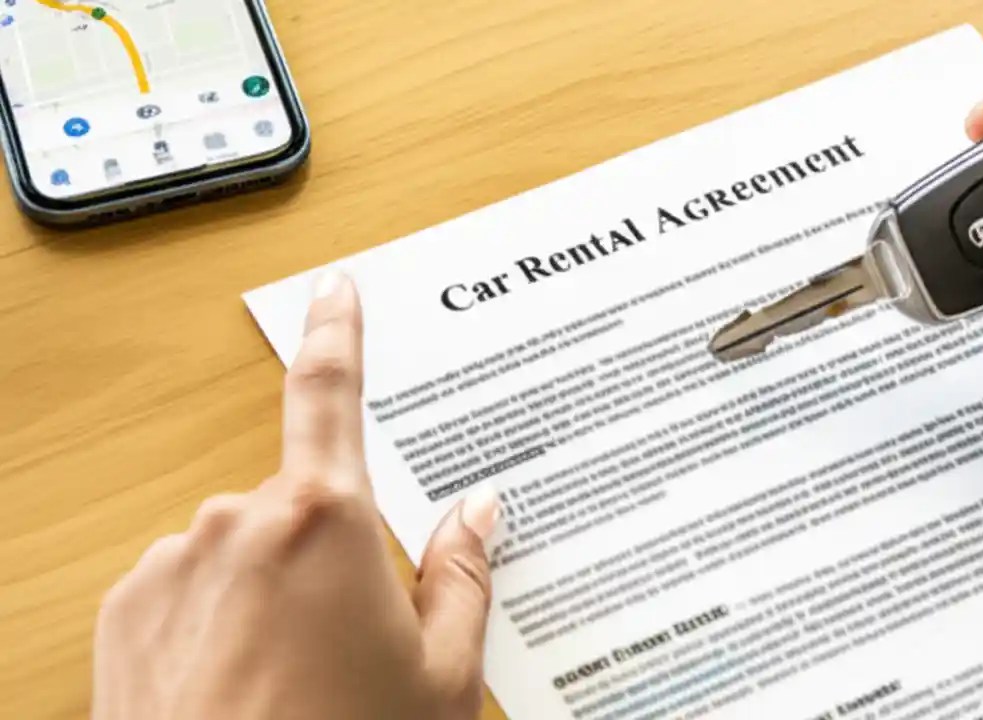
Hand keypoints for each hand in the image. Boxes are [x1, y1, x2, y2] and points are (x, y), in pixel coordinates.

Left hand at [92, 272, 500, 719]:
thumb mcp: (442, 677)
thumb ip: (464, 577)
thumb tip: (481, 511)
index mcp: (323, 520)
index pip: (330, 393)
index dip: (337, 332)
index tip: (334, 289)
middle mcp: (236, 524)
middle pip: (298, 504)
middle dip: (328, 551)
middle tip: (356, 638)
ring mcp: (170, 567)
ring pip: (239, 552)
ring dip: (269, 593)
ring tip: (294, 683)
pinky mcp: (122, 615)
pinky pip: (185, 590)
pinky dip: (213, 622)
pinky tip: (240, 690)